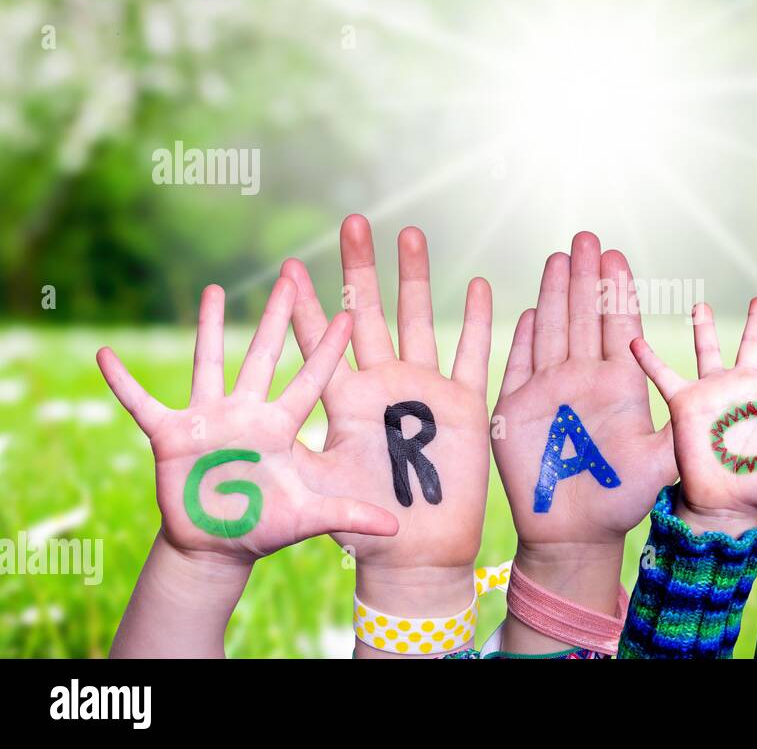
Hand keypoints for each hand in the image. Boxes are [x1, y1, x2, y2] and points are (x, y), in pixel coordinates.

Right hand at [97, 280, 397, 564]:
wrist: (218, 545)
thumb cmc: (266, 526)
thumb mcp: (311, 517)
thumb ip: (350, 516)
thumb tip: (397, 526)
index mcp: (281, 427)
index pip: (310, 379)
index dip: (326, 349)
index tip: (347, 313)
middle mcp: (247, 412)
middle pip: (264, 355)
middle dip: (276, 316)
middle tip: (290, 274)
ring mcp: (208, 419)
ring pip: (209, 362)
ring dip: (210, 327)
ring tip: (215, 288)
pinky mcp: (170, 435)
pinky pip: (142, 403)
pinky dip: (122, 382)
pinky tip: (106, 354)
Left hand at [281, 215, 491, 618]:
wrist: (418, 556)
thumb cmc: (366, 533)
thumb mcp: (324, 497)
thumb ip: (299, 466)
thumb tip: (255, 452)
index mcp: (346, 403)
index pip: (319, 345)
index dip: (305, 307)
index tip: (289, 267)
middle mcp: (383, 388)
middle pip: (371, 315)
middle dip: (361, 268)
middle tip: (351, 222)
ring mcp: (424, 393)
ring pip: (420, 321)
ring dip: (414, 278)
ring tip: (409, 232)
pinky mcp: (464, 407)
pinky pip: (473, 354)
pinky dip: (478, 321)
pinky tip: (476, 284)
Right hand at [493, 232, 675, 548]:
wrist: (575, 533)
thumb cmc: (622, 500)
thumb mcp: (660, 464)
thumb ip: (678, 434)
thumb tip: (713, 410)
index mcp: (619, 385)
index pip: (618, 326)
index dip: (616, 291)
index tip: (616, 256)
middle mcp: (584, 379)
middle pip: (583, 317)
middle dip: (584, 277)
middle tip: (587, 237)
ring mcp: (550, 391)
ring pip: (552, 331)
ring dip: (555, 294)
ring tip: (559, 256)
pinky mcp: (517, 409)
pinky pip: (520, 364)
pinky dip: (523, 338)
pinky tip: (529, 309)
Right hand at [631, 297, 756, 536]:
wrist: (728, 503)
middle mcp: (743, 386)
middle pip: (750, 343)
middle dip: (756, 322)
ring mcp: (713, 391)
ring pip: (708, 350)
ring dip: (704, 328)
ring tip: (700, 305)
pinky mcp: (686, 403)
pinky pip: (664, 376)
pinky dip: (650, 360)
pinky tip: (636, 343)